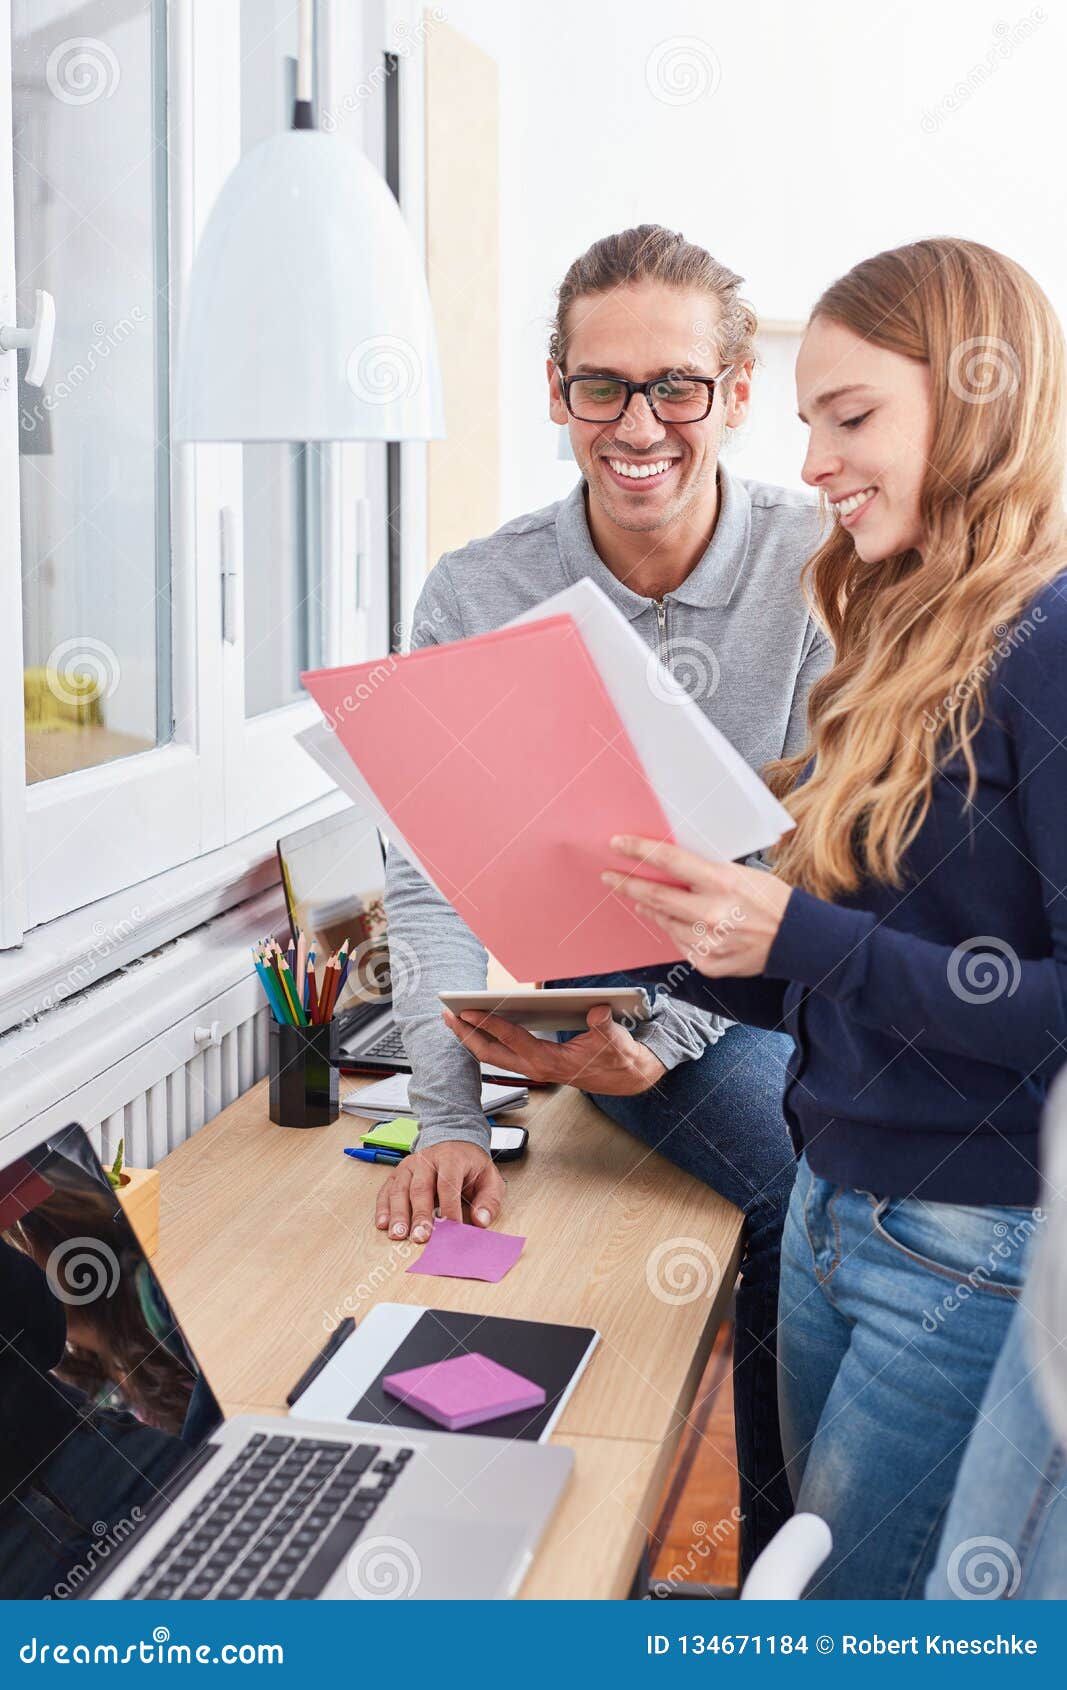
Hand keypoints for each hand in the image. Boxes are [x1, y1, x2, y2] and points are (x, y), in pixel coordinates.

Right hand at [374, 1141, 504, 1242]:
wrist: (453, 1139)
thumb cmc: (470, 1164)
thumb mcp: (489, 1178)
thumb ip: (489, 1201)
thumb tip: (481, 1222)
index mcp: (451, 1159)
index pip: (448, 1184)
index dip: (450, 1207)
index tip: (452, 1228)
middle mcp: (426, 1160)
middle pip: (420, 1188)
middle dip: (420, 1214)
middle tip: (421, 1237)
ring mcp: (409, 1166)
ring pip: (400, 1190)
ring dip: (398, 1214)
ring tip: (399, 1235)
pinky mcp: (397, 1174)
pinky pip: (386, 1190)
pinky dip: (383, 1208)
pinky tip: (383, 1224)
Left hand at [442, 1003, 666, 1094]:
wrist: (623, 1077)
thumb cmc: (617, 1058)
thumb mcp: (615, 1041)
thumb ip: (604, 1027)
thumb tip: (597, 1011)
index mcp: (549, 1061)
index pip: (511, 1039)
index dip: (488, 1024)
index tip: (467, 1011)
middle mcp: (535, 1067)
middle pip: (490, 1053)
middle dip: (466, 1035)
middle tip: (446, 1015)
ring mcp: (532, 1068)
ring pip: (492, 1056)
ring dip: (471, 1038)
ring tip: (453, 1019)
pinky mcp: (534, 1065)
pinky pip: (502, 1054)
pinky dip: (485, 1040)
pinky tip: (476, 1027)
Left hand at [601, 835, 792, 977]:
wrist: (798, 939)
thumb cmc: (771, 900)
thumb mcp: (741, 873)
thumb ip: (704, 871)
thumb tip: (668, 866)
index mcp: (722, 883)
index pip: (670, 861)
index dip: (639, 852)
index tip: (618, 845)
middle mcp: (712, 913)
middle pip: (656, 896)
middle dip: (628, 884)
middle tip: (609, 876)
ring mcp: (709, 942)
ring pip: (664, 922)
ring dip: (650, 908)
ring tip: (643, 899)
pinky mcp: (709, 963)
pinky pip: (680, 943)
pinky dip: (675, 930)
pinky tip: (678, 922)